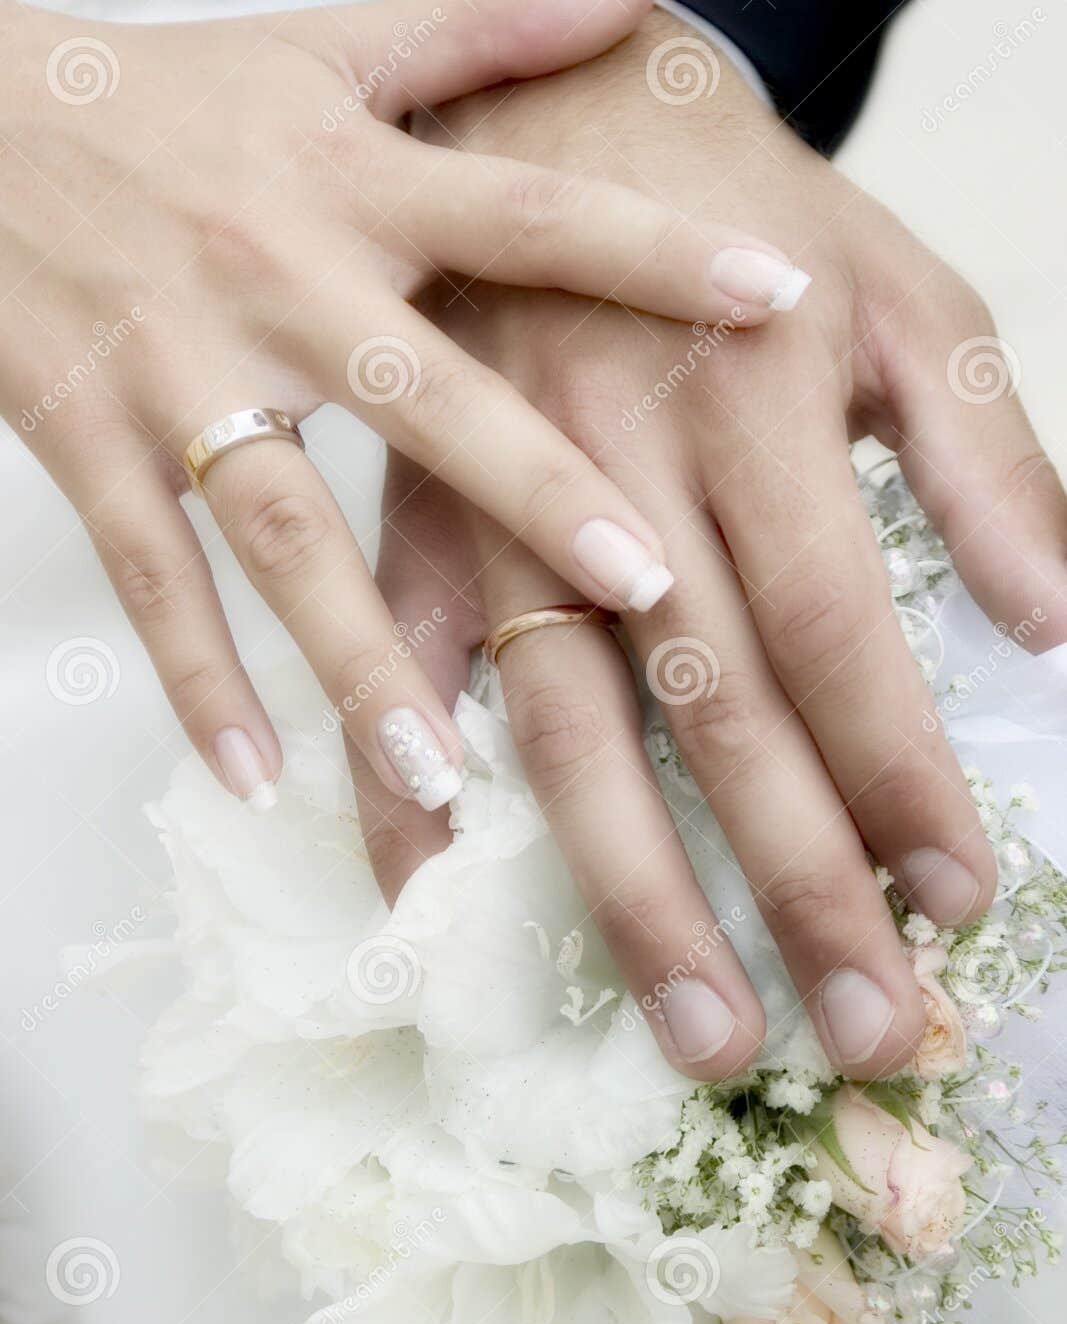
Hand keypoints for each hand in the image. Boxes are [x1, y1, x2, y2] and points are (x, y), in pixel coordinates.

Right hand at [0, 0, 805, 812]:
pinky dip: (199, 682)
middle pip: (426, 396)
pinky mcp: (88, 442)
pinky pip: (153, 578)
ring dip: (359, 653)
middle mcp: (281, 280)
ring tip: (440, 767)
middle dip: (537, 490)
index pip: (528, 214)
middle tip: (646, 588)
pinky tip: (258, 776)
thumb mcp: (317, 51)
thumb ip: (472, 32)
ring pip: (283, 529)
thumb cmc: (157, 100)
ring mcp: (180, 373)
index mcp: (352, 183)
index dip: (655, 250)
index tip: (775, 298)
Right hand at [362, 11, 1066, 1080]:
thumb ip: (985, 453)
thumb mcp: (902, 296)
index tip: (955, 899)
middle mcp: (622, 477)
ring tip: (698, 1027)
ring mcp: (503, 510)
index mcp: (755, 409)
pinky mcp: (419, 523)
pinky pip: (408, 674)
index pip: (838, 634)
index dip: (897, 776)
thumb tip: (1055, 620)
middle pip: (716, 715)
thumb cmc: (740, 216)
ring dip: (634, 890)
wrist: (549, 117)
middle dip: (791, 886)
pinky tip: (435, 903)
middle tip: (853, 1030)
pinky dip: (404, 788)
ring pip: (571, 728)